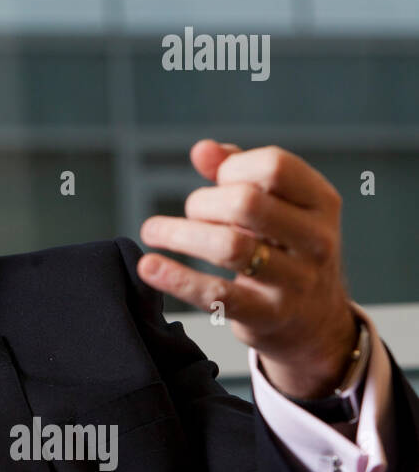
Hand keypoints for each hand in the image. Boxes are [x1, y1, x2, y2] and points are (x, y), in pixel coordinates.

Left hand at [137, 140, 358, 400]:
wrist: (313, 322)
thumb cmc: (285, 249)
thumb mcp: (277, 206)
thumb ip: (238, 172)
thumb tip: (202, 150)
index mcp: (321, 203)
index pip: (275, 166)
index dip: (234, 168)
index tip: (218, 182)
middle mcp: (316, 240)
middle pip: (247, 203)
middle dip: (203, 203)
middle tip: (190, 213)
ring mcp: (296, 281)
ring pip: (230, 247)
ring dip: (180, 234)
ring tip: (154, 231)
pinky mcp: (268, 315)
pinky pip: (217, 294)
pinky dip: (177, 278)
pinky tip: (149, 267)